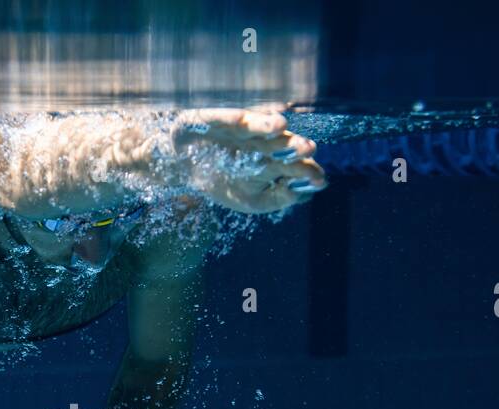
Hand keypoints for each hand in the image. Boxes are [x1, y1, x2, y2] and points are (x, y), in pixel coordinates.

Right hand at [173, 108, 324, 213]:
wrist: (179, 168)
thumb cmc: (220, 183)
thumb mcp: (251, 201)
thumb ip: (279, 198)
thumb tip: (305, 193)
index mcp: (271, 160)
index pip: (294, 164)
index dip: (307, 170)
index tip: (320, 180)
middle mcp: (260, 142)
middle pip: (280, 143)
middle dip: (293, 147)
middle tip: (308, 149)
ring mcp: (239, 130)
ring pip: (257, 127)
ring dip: (268, 126)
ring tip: (281, 127)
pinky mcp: (215, 119)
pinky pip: (226, 118)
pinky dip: (237, 119)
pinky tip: (243, 119)